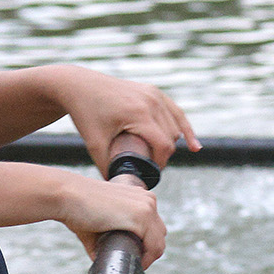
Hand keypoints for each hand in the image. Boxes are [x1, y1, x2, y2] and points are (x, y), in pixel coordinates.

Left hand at [47, 66, 200, 172]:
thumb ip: (105, 166)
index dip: (161, 163)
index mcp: (138, 113)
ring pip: (175, 125)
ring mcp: (153, 93)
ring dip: (172, 143)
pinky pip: (175, 111)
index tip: (153, 173)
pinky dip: (184, 128)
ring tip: (160, 158)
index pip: (163, 145)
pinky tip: (194, 146)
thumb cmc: (85, 113)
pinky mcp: (153, 90)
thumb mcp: (94, 143)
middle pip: (171, 136)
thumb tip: (118, 188)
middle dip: (164, 154)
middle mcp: (150, 101)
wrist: (79, 85)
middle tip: (150, 167)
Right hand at [56, 173, 166, 266]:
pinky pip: (155, 247)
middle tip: (131, 261)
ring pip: (159, 242)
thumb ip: (106, 238)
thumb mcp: (100, 221)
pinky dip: (147, 259)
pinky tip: (135, 264)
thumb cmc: (78, 208)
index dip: (146, 245)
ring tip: (132, 264)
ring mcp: (147, 208)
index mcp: (140, 197)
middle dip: (148, 251)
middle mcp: (148, 200)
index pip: (154, 227)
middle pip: (160, 235)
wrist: (67, 197)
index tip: (132, 257)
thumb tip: (103, 258)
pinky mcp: (141, 217)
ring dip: (148, 257)